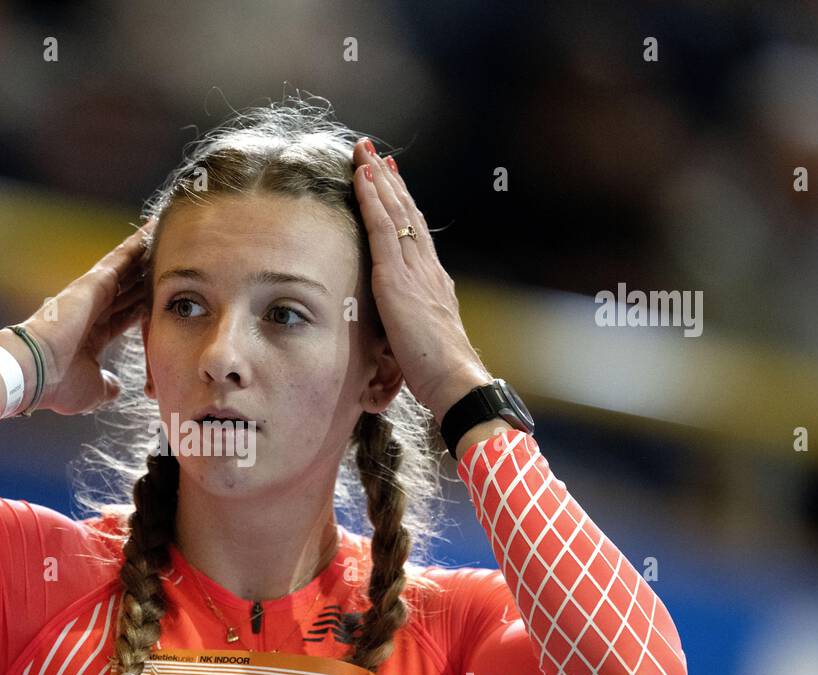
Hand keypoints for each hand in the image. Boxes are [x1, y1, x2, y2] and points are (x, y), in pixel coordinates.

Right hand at [0, 218, 154, 415]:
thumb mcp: (92, 389)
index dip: (143, 304)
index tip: (160, 296)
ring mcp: (93, 294)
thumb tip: (117, 388)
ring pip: (127, 268)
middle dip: (147, 275)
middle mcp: (93, 310)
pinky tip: (154, 229)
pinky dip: (138, 243)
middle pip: (129, 288)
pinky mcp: (93, 282)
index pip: (125, 314)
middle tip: (172, 258)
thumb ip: (107, 385)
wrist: (34, 371)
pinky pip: (121, 257)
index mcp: (93, 334)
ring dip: (146, 251)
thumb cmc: (57, 384)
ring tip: (166, 231)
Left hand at [351, 139, 490, 422]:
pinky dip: (372, 199)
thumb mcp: (421, 339)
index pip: (414, 234)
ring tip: (364, 152)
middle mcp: (427, 268)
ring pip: (395, 212)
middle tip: (374, 152)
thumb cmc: (438, 372)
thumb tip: (397, 324)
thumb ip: (410, 323)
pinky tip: (363, 177)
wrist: (455, 380)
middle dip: (389, 181)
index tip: (390, 180)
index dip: (402, 205)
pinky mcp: (398, 277)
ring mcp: (415, 269)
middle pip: (406, 213)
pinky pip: (383, 228)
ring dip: (378, 179)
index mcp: (433, 282)